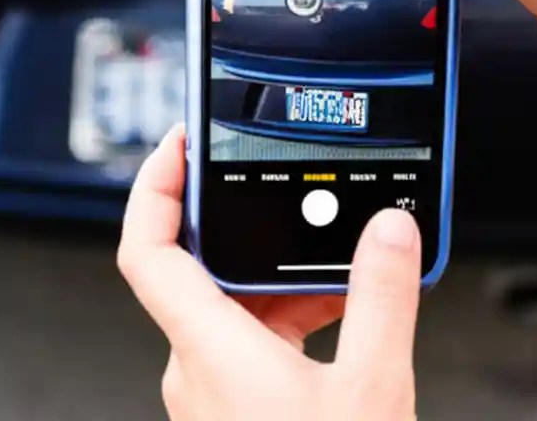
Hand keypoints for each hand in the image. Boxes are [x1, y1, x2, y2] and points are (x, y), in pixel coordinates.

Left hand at [117, 126, 422, 419]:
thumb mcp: (372, 386)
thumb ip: (381, 300)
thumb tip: (389, 230)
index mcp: (209, 349)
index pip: (147, 248)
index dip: (154, 184)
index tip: (181, 143)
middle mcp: (195, 368)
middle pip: (202, 270)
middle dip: (252, 228)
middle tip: (289, 192)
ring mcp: (212, 393)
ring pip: (231, 310)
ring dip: (280, 280)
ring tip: (337, 261)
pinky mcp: (234, 411)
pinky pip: (249, 344)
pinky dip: (288, 318)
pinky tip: (339, 317)